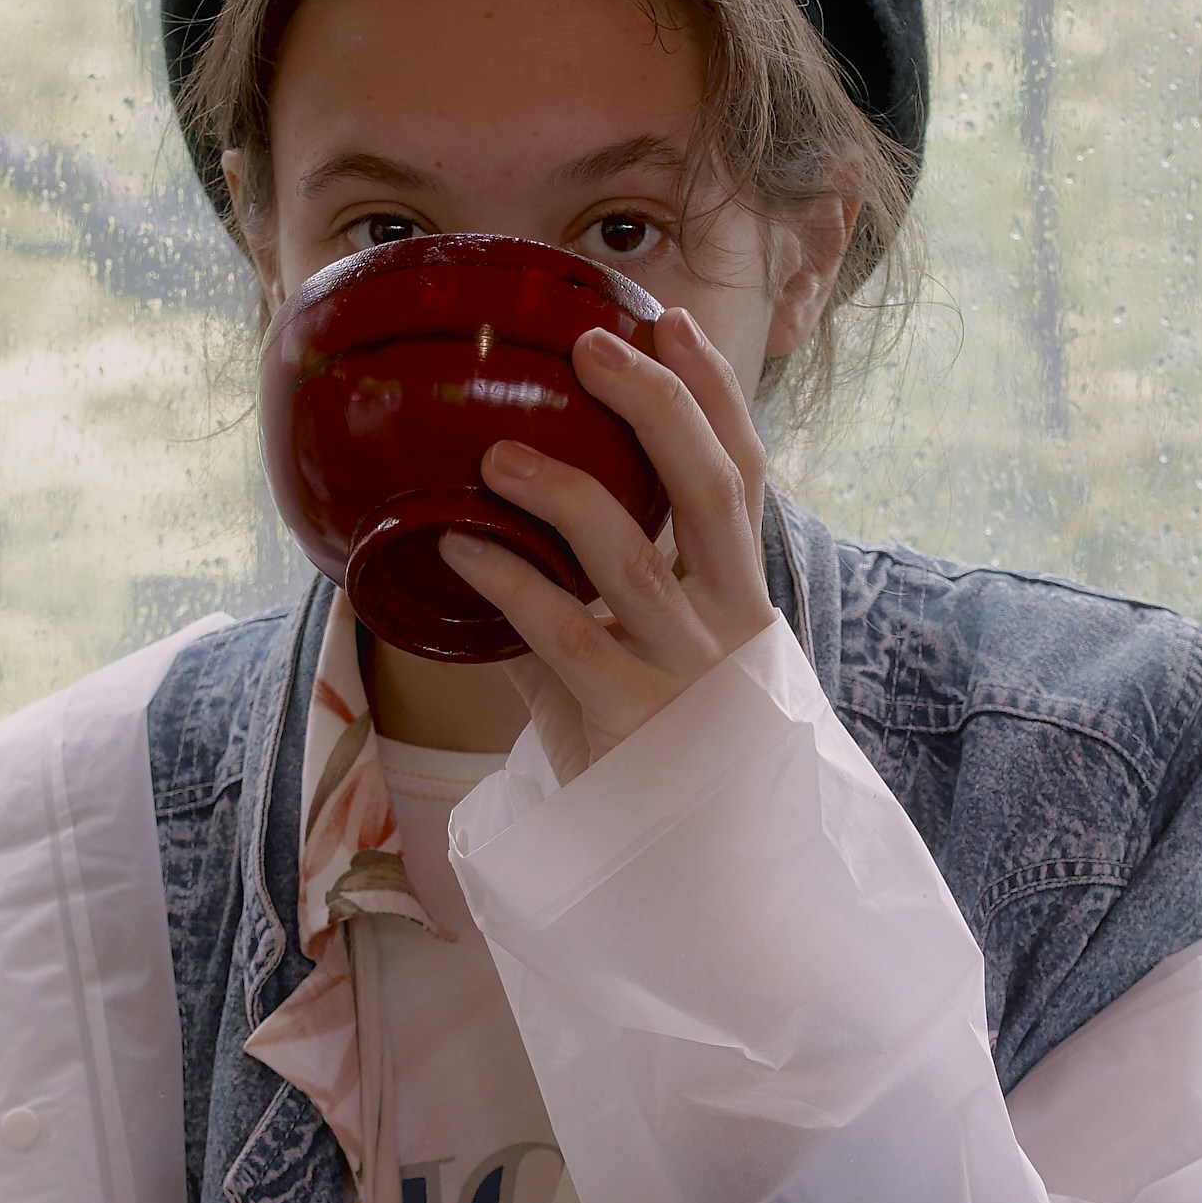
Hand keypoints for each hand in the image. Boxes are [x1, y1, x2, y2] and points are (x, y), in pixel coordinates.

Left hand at [436, 303, 775, 766]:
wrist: (694, 880)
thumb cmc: (653, 763)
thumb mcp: (629, 671)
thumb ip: (576, 608)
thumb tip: (483, 538)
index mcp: (740, 601)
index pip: (742, 476)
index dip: (712, 395)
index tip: (669, 322)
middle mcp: (728, 628)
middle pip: (711, 492)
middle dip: (658, 406)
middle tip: (593, 345)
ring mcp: (686, 676)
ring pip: (631, 559)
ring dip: (562, 492)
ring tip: (495, 456)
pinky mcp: (630, 724)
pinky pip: (563, 634)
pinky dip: (508, 583)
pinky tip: (458, 548)